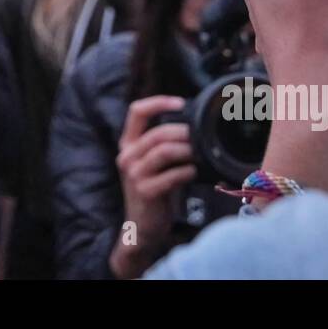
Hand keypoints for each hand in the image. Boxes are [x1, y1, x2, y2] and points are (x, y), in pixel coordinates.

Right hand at [111, 96, 195, 278]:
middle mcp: (127, 156)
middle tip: (200, 137)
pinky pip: (172, 175)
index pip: (137, 111)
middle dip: (183, 132)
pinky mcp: (145, 191)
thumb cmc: (154, 190)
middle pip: (157, 132)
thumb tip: (192, 124)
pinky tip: (194, 172)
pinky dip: (187, 171)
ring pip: (164, 151)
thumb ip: (162, 143)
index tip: (181, 103)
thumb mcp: (152, 162)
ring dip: (187, 151)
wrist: (142, 226)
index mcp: (128, 144)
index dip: (158, 102)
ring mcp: (134, 174)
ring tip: (198, 154)